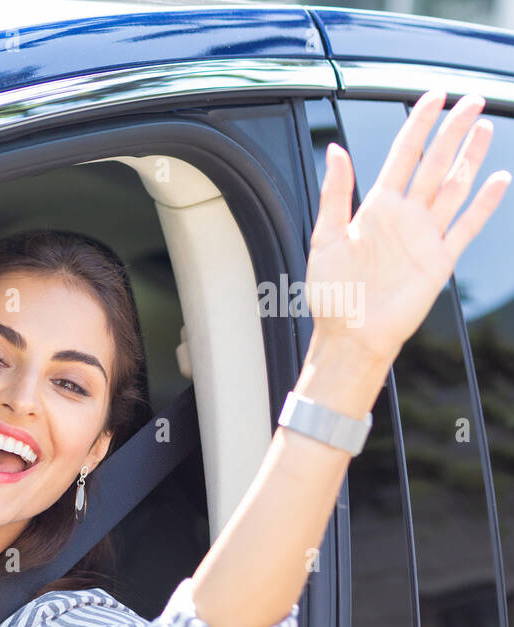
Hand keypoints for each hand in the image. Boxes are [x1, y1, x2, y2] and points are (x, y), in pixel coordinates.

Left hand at [306, 89, 510, 366]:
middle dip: (453, 130)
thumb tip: (336, 150)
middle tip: (471, 100)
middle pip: (435, 162)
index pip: (403, 154)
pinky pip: (467, 225)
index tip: (433, 96)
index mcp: (375, 207)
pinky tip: (499, 180)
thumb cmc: (331, 293)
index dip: (419, 124)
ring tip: (485, 127)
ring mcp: (425, 236)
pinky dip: (484, 203)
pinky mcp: (441, 259)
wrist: (350, 335)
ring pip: (454, 186)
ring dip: (471, 157)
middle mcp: (404, 217)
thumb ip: (335, 193)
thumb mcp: (325, 237)